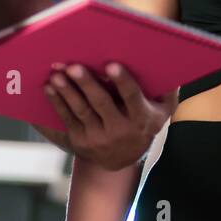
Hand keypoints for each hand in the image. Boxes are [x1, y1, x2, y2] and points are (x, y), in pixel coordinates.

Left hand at [41, 62, 177, 168]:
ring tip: (57, 75)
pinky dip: (57, 103)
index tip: (111, 65)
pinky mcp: (80, 141)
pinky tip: (49, 88)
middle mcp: (119, 130)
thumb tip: (171, 62)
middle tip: (74, 67)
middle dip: (87, 84)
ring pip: (81, 111)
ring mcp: (97, 137)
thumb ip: (169, 89)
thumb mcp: (164, 110)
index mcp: (141, 118)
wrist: (124, 158)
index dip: (122, 81)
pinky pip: (67, 119)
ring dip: (67, 92)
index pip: (132, 98)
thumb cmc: (146, 122)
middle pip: (101, 104)